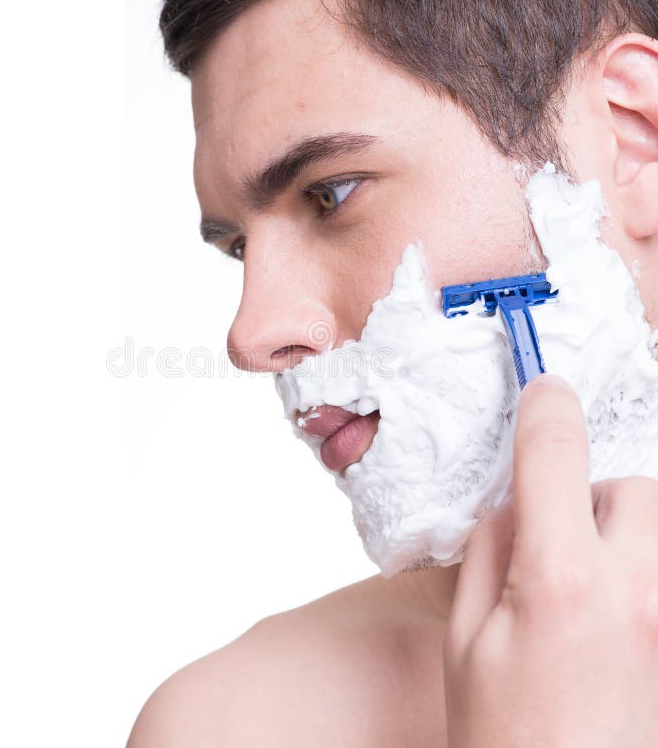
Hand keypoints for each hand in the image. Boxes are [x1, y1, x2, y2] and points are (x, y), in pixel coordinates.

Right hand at [443, 374, 657, 747]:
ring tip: (581, 576)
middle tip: (552, 532)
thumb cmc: (502, 734)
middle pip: (631, 486)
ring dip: (620, 527)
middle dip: (589, 490)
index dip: (546, 410)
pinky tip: (605, 611)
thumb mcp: (466, 637)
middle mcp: (634, 591)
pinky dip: (635, 565)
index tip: (544, 389)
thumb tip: (516, 501)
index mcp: (561, 580)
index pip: (555, 457)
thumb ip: (490, 550)